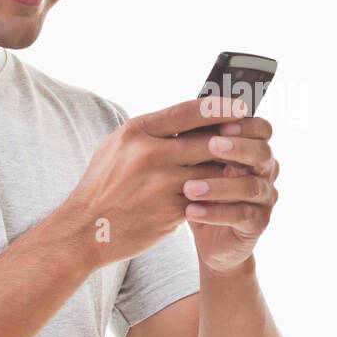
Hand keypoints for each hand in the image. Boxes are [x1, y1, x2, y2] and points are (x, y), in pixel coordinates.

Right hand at [60, 96, 266, 270]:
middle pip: (207, 142)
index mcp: (137, 131)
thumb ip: (152, 132)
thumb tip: (189, 117)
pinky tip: (223, 197)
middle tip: (250, 141)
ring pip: (212, 172)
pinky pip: (205, 199)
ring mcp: (161, 183)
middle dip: (231, 143)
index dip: (219, 108)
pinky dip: (216, 198)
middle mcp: (149, 153)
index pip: (188, 111)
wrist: (85, 230)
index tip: (241, 107)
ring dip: (226, 173)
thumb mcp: (119, 147)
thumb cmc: (104, 185)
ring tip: (240, 170)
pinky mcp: (170, 210)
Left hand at [181, 102, 279, 275]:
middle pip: (262, 153)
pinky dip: (215, 212)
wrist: (209, 237)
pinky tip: (191, 210)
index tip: (220, 123)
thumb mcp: (196, 163)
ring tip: (189, 188)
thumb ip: (196, 141)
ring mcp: (265, 198)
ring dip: (219, 185)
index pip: (261, 128)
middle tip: (212, 145)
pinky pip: (241, 215)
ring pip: (250, 186)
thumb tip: (180, 115)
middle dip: (237, 148)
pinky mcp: (258, 223)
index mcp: (253, 149)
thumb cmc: (203, 191)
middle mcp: (265, 171)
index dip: (244, 124)